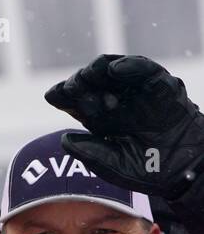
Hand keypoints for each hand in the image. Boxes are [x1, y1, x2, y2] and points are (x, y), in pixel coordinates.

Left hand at [45, 54, 203, 199]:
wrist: (181, 168)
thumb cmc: (145, 168)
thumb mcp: (111, 164)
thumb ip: (88, 152)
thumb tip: (64, 139)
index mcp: (98, 118)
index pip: (74, 101)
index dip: (61, 95)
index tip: (52, 96)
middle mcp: (113, 101)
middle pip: (88, 83)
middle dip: (77, 83)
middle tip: (72, 89)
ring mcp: (134, 91)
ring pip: (110, 70)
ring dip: (96, 70)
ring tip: (87, 76)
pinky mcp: (158, 84)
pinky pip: (143, 68)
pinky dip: (129, 65)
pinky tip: (115, 69)